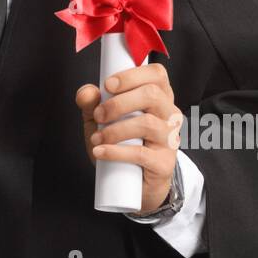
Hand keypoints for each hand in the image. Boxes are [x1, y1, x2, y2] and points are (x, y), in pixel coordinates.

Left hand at [73, 63, 182, 215]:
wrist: (133, 183)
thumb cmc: (120, 142)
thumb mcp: (101, 119)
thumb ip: (92, 103)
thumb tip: (87, 92)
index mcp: (159, 97)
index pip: (157, 74)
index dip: (132, 75)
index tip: (108, 85)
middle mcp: (169, 114)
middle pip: (152, 95)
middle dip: (119, 103)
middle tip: (98, 115)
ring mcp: (170, 139)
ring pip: (148, 124)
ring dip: (115, 130)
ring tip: (96, 138)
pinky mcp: (164, 163)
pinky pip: (142, 153)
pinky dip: (116, 152)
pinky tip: (100, 151)